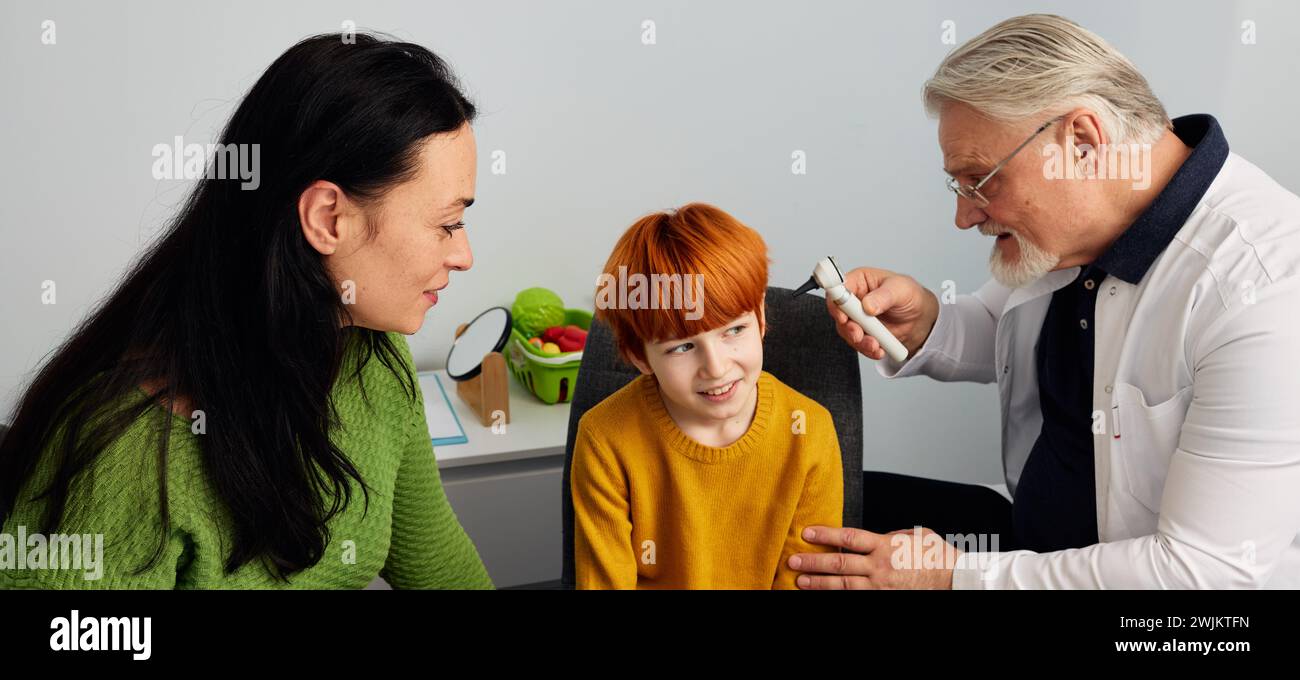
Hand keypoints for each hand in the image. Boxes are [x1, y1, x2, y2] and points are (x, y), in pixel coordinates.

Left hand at [788, 526, 957, 588]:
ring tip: (799, 582)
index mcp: (886, 545)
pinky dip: (840, 598)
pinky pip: (857, 599)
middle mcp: (880, 566)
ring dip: (819, 584)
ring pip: (843, 585)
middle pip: (839, 563)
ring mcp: (881, 586)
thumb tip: (876, 536)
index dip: (825, 535)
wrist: (955, 579)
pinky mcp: (884, 599)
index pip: (848, 537)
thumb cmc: (937, 555)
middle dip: (812, 562)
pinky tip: (823, 597)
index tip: (806, 532)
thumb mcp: (914, 535)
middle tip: (792, 561)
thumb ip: (890, 534)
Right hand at [825, 267, 938, 359]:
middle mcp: (854, 299)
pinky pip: (857, 343)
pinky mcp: (861, 333)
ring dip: (859, 341)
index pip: (839, 288)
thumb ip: (884, 296)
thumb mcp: (900, 290)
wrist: (920, 318)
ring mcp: (856, 317)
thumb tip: (868, 305)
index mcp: (859, 281)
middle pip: (839, 313)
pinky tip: (879, 349)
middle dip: (848, 326)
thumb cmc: (909, 295)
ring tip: (874, 344)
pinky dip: (867, 349)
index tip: (844, 315)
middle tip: (858, 334)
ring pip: (847, 331)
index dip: (837, 302)